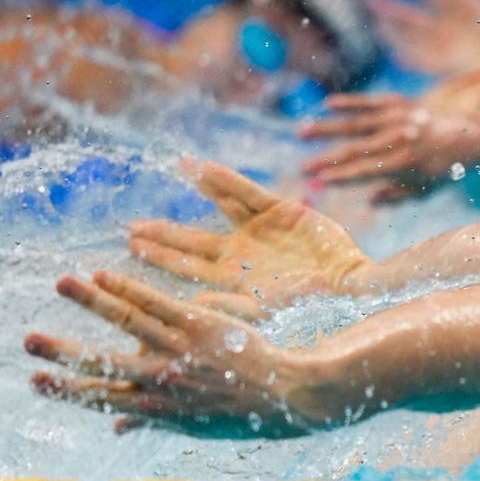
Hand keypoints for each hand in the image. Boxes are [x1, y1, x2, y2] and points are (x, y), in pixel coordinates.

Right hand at [25, 271, 327, 434]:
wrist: (288, 395)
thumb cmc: (244, 411)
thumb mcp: (195, 425)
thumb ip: (154, 420)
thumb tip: (118, 426)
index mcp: (158, 408)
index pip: (102, 398)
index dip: (66, 389)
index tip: (36, 381)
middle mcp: (162, 381)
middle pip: (102, 362)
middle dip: (62, 351)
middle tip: (28, 340)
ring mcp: (180, 350)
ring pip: (125, 322)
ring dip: (89, 301)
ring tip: (61, 284)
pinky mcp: (200, 325)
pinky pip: (156, 302)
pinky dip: (127, 287)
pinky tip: (103, 275)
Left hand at [128, 159, 375, 317]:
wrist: (347, 285)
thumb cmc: (310, 305)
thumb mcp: (266, 311)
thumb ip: (230, 306)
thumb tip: (192, 304)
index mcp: (233, 279)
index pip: (187, 266)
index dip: (160, 255)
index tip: (132, 246)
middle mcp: (241, 253)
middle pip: (194, 239)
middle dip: (163, 233)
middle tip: (131, 226)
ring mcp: (260, 230)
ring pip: (221, 205)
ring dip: (199, 189)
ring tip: (177, 169)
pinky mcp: (282, 211)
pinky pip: (248, 192)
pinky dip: (226, 181)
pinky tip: (203, 169)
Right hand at [299, 95, 479, 200]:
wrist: (470, 133)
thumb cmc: (445, 167)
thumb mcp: (425, 189)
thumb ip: (396, 196)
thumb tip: (368, 200)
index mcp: (405, 162)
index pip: (364, 171)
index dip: (340, 176)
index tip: (318, 181)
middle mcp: (399, 138)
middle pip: (354, 149)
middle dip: (326, 159)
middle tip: (302, 167)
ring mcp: (399, 117)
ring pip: (356, 123)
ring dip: (327, 127)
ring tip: (301, 131)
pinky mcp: (400, 102)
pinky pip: (370, 101)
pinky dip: (350, 102)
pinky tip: (327, 104)